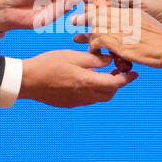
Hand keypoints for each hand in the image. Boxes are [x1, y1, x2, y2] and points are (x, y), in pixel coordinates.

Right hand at [18, 49, 137, 107]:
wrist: (27, 81)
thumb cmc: (48, 64)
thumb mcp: (73, 57)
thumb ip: (94, 60)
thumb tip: (110, 61)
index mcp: (88, 83)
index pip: (116, 84)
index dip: (127, 79)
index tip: (135, 73)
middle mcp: (84, 96)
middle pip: (110, 94)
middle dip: (118, 84)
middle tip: (118, 71)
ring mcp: (76, 102)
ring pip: (99, 98)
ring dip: (105, 88)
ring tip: (103, 74)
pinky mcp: (69, 104)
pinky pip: (87, 100)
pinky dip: (93, 91)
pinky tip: (86, 80)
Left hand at [71, 0, 161, 68]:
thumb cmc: (160, 37)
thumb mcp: (145, 19)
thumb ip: (130, 15)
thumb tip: (122, 16)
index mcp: (128, 10)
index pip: (105, 3)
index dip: (92, 5)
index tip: (84, 8)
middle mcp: (123, 17)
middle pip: (96, 13)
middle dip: (84, 17)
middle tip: (74, 21)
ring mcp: (120, 30)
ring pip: (95, 27)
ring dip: (87, 34)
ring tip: (81, 39)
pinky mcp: (118, 43)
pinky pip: (97, 42)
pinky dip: (93, 47)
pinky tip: (94, 51)